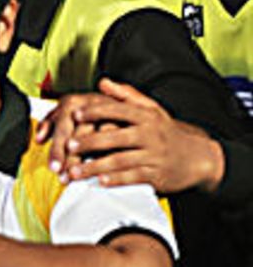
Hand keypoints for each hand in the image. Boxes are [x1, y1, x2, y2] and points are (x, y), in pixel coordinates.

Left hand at [41, 78, 224, 194]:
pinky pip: (133, 178)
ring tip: (74, 171)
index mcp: (146, 116)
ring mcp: (154, 156)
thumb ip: (126, 96)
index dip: (95, 111)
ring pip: (120, 160)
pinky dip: (116, 180)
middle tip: (68, 146)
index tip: (75, 114)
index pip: (118, 110)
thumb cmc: (166, 132)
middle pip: (115, 137)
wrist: (198, 157)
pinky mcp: (157, 176)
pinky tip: (99, 182)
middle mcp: (150, 135)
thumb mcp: (152, 109)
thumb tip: (102, 83)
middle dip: (90, 142)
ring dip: (95, 167)